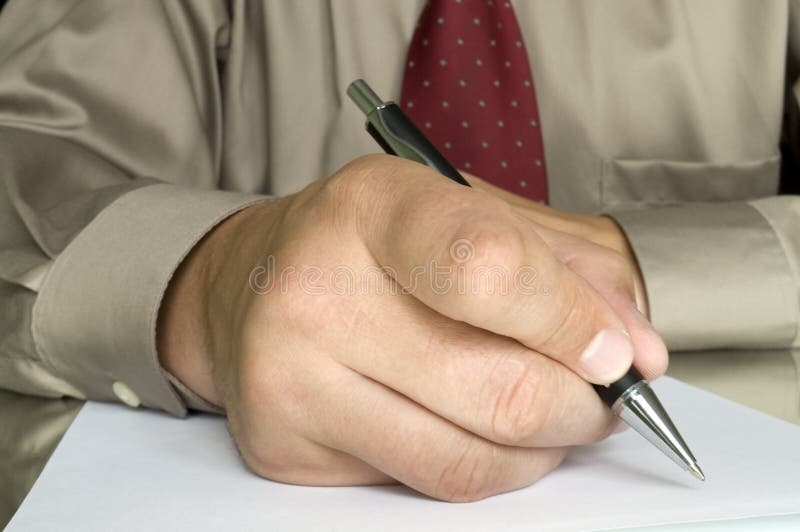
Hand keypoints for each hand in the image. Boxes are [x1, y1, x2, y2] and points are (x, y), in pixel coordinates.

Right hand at [158, 155, 666, 500]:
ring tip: (550, 413)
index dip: (574, 321)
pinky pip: (427, 486)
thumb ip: (566, 268)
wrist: (250, 284)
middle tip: (600, 393)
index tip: (619, 351)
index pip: (490, 271)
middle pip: (497, 388)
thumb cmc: (371, 246)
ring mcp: (290, 377)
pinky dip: (487, 469)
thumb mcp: (468, 215)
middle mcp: (315, 290)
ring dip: (542, 448)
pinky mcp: (284, 446)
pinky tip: (485, 433)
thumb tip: (636, 350)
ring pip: (469, 461)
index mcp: (371, 208)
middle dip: (582, 406)